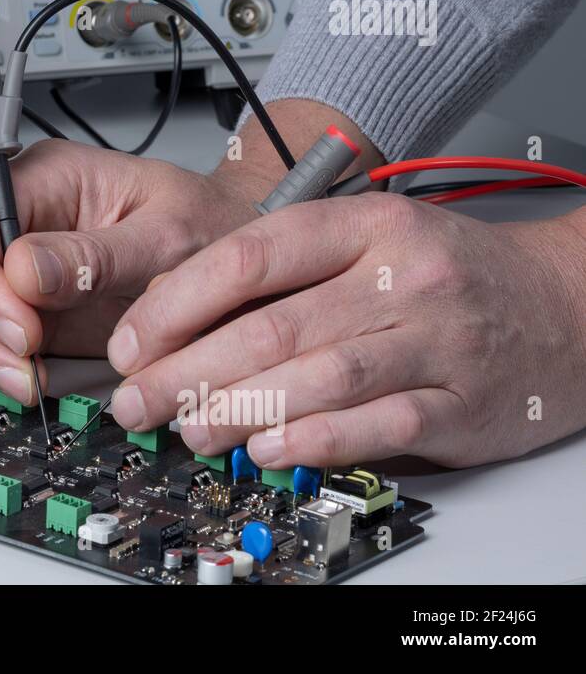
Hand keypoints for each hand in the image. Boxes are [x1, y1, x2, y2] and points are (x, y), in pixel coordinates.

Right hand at [0, 138, 264, 405]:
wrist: (222, 260)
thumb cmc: (200, 228)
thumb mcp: (168, 234)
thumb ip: (97, 256)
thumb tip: (24, 272)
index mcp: (40, 176)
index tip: (23, 328)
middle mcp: (5, 213)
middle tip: (24, 365)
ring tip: (23, 378)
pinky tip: (14, 373)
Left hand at [107, 192, 585, 467]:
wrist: (564, 302)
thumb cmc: (443, 272)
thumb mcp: (363, 241)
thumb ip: (279, 271)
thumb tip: (175, 312)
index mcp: (363, 225)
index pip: (249, 257)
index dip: (177, 303)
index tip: (131, 341)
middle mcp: (399, 276)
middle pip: (273, 325)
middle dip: (187, 369)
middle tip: (137, 400)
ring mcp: (434, 339)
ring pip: (320, 375)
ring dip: (240, 408)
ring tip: (188, 428)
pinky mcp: (461, 402)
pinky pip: (379, 423)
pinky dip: (316, 439)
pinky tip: (268, 449)